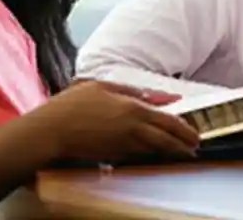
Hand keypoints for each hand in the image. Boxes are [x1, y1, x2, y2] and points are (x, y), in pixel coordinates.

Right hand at [33, 80, 199, 161]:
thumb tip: (158, 97)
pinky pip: (137, 157)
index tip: (193, 133)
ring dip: (169, 152)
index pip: (169, 120)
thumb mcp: (104, 86)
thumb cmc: (72, 105)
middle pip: (166, 140)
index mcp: (134, 109)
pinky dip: (149, 156)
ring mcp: (122, 145)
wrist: (49, 131)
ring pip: (154, 151)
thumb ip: (135, 91)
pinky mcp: (112, 157)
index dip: (184, 129)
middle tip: (193, 147)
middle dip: (183, 144)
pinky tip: (154, 155)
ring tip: (181, 153)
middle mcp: (133, 129)